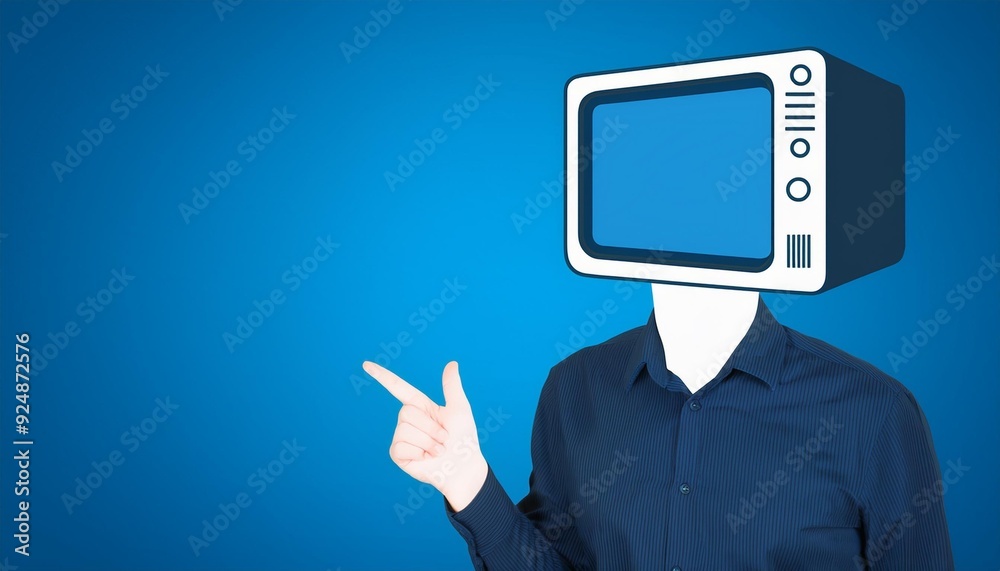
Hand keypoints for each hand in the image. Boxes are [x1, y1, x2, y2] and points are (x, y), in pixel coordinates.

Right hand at [363, 360, 487, 511]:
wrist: (463, 467)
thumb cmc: (463, 439)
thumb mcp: (459, 409)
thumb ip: (452, 386)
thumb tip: (452, 363)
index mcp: (421, 406)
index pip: (398, 387)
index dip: (382, 376)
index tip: (366, 364)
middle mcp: (408, 420)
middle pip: (407, 412)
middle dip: (431, 427)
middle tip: (444, 438)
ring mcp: (401, 436)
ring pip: (405, 430)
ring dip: (428, 442)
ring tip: (438, 450)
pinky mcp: (398, 454)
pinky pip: (401, 446)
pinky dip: (418, 453)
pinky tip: (425, 459)